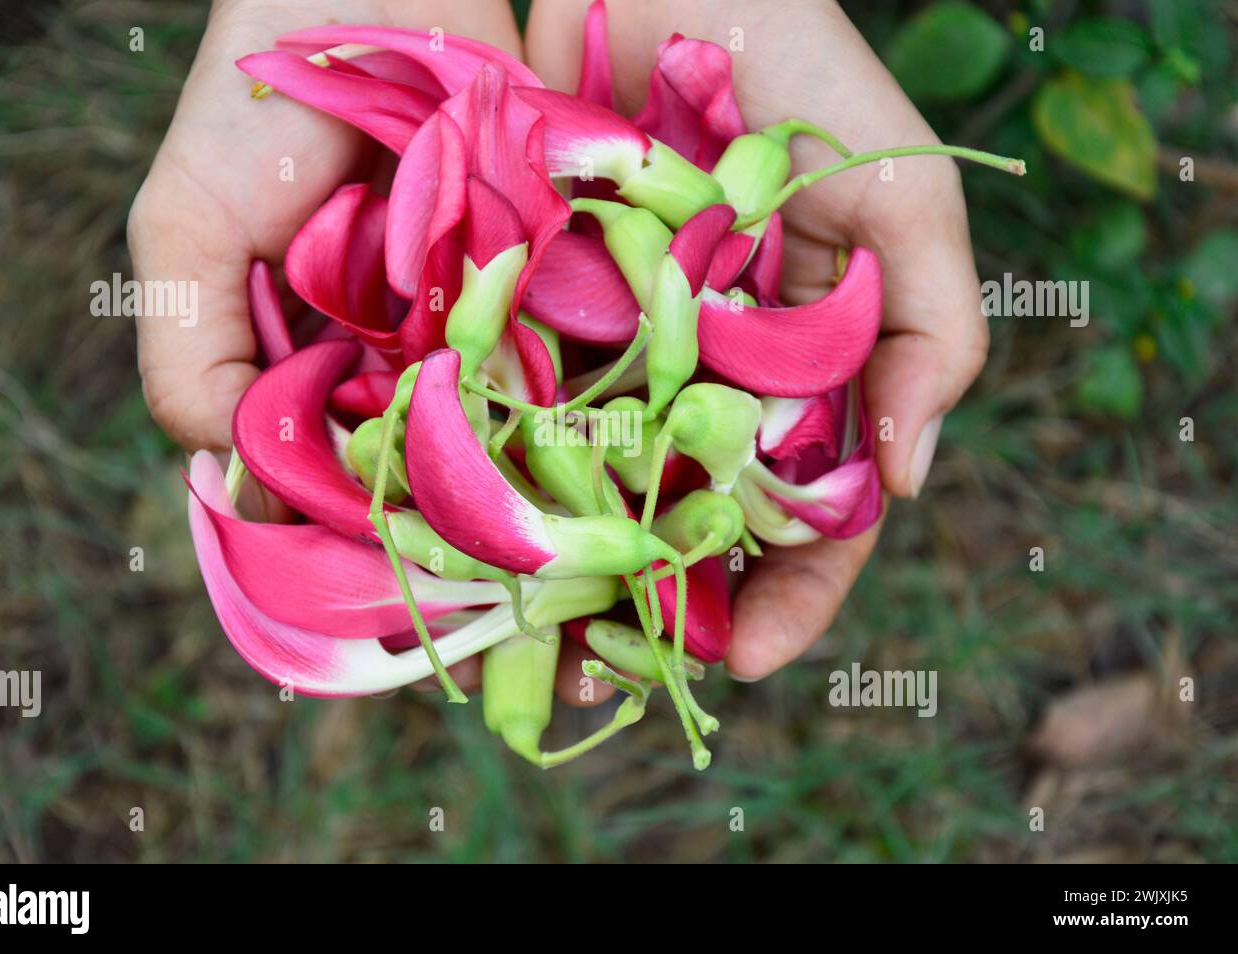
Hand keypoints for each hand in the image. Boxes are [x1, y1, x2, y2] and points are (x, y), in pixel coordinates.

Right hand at [129, 0, 616, 704]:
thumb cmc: (268, 95)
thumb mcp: (190, 229)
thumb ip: (188, 355)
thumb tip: (222, 486)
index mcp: (359, 385)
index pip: (390, 514)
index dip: (427, 591)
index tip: (471, 665)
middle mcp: (451, 370)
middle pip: (504, 499)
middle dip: (554, 588)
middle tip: (598, 672)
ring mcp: (530, 324)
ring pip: (589, 451)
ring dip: (631, 534)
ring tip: (673, 618)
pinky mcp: (601, 267)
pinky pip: (644, 359)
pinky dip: (677, 422)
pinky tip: (713, 497)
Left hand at [527, 0, 988, 680]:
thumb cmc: (780, 57)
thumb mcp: (896, 184)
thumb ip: (934, 325)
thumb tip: (906, 478)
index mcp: (787, 369)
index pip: (801, 513)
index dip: (788, 594)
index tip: (750, 656)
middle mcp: (691, 379)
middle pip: (682, 525)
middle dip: (655, 612)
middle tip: (609, 676)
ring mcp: (599, 352)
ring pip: (584, 492)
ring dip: (560, 576)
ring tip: (528, 648)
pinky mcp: (508, 313)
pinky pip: (493, 414)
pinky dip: (480, 478)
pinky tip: (454, 540)